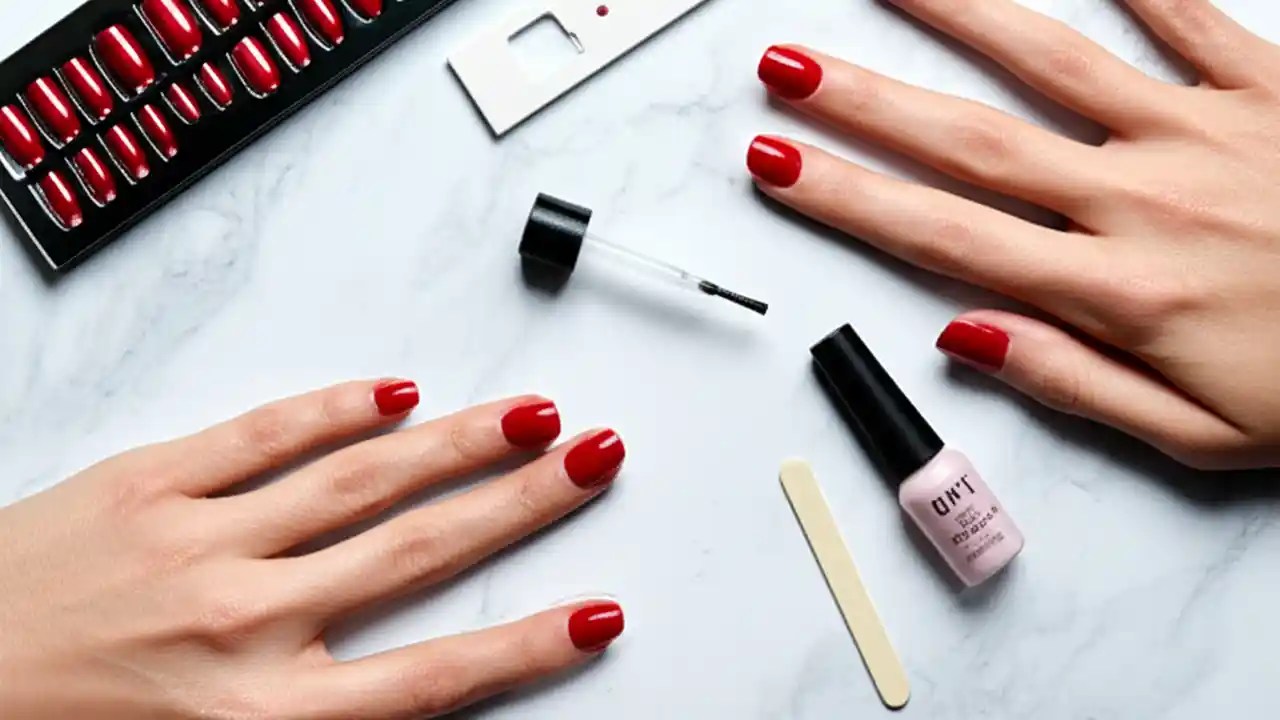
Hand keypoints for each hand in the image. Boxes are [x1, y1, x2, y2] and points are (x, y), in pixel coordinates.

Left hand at [0, 380, 625, 718]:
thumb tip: (397, 695)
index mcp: (256, 718)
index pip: (434, 677)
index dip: (529, 644)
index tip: (595, 613)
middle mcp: (240, 624)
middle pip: (420, 551)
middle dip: (524, 503)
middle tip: (592, 460)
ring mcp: (194, 541)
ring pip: (358, 480)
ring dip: (458, 442)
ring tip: (529, 414)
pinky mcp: (142, 482)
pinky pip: (260, 435)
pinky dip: (333, 410)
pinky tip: (391, 391)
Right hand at [749, 0, 1279, 468]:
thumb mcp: (1194, 436)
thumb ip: (1071, 382)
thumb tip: (966, 336)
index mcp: (1117, 291)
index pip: (944, 237)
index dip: (848, 195)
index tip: (778, 162)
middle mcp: (1143, 200)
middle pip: (972, 142)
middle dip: (865, 103)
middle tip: (789, 69)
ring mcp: (1203, 134)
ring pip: (1056, 62)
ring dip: (960, 18)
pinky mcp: (1268, 89)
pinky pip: (1189, 15)